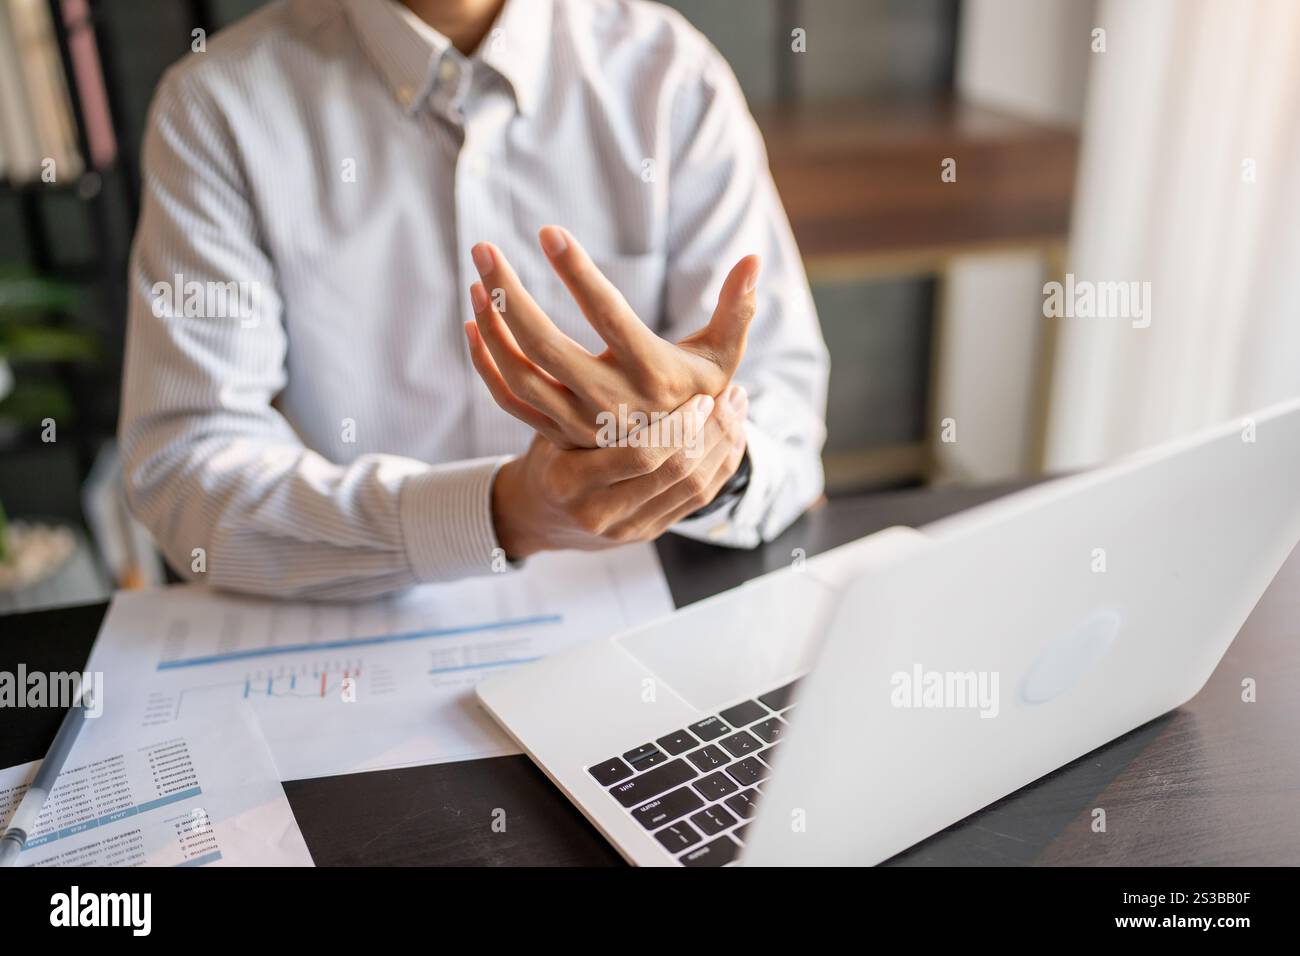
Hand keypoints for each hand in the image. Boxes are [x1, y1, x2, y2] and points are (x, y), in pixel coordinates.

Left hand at [465, 227, 758, 448]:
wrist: (674, 469)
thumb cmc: (699, 397)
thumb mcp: (722, 358)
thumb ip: (737, 309)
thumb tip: (754, 259)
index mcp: (653, 376)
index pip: (608, 316)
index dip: (578, 272)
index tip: (549, 233)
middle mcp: (612, 402)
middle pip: (546, 347)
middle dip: (509, 294)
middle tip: (485, 249)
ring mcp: (578, 423)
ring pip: (520, 376)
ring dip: (492, 327)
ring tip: (479, 281)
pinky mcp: (557, 434)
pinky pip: (509, 401)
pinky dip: (486, 364)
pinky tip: (475, 324)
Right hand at [491, 386, 748, 558]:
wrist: (538, 512)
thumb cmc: (549, 449)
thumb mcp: (554, 420)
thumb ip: (590, 395)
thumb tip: (633, 337)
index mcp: (570, 481)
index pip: (641, 455)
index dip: (679, 425)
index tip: (704, 394)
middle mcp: (599, 513)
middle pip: (676, 473)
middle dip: (712, 432)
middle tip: (734, 395)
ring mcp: (627, 529)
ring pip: (694, 490)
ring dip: (724, 446)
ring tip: (738, 409)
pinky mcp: (649, 533)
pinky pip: (698, 502)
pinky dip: (722, 467)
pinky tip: (734, 437)